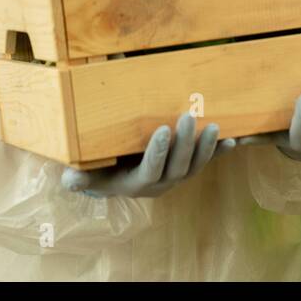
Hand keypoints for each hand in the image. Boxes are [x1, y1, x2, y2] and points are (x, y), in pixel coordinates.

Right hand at [61, 112, 235, 197]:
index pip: (151, 169)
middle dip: (185, 143)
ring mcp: (176, 178)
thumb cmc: (101, 173)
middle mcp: (161, 184)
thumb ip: (79, 177)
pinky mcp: (186, 170)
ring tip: (214, 125)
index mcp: (138, 184)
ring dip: (206, 147)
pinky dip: (219, 153)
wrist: (117, 183)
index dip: (158, 152)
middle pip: (178, 167)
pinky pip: (206, 164)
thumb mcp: (89, 175)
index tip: (162, 130)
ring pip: (195, 166)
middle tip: (189, 116)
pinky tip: (233, 141)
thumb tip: (67, 178)